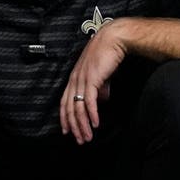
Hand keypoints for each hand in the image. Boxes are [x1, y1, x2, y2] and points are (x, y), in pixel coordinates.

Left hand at [61, 24, 124, 143]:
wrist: (114, 38)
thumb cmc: (108, 54)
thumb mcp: (101, 75)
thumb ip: (99, 88)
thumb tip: (101, 101)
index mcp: (74, 78)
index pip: (65, 102)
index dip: (65, 118)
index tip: (68, 131)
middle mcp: (75, 80)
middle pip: (69, 108)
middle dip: (73, 127)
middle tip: (79, 140)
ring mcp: (82, 79)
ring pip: (78, 108)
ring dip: (83, 125)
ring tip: (87, 137)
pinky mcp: (92, 79)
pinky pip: (89, 101)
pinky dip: (92, 114)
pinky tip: (95, 124)